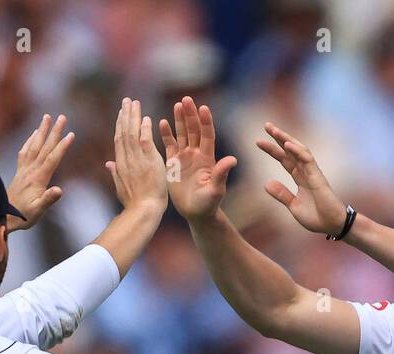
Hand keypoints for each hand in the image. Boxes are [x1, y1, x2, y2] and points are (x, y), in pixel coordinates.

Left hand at [6, 113, 73, 232]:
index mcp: (38, 178)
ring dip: (41, 130)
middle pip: (44, 147)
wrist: (3, 216)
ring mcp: (24, 170)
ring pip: (34, 145)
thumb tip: (60, 190)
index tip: (71, 134)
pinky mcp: (20, 172)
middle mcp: (30, 170)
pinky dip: (30, 141)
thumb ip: (48, 199)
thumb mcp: (38, 210)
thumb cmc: (23, 216)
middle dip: (54, 131)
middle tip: (62, 117)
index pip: (52, 159)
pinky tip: (34, 134)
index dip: (62, 146)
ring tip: (47, 117)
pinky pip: (25, 152)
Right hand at [106, 97, 167, 215]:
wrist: (143, 211)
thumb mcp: (121, 187)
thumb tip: (108, 164)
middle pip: (124, 132)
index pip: (119, 140)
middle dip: (125, 115)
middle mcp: (126, 159)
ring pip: (133, 133)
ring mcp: (137, 160)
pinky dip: (145, 129)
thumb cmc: (134, 204)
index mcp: (120, 164)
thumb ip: (115, 173)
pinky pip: (145, 141)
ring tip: (134, 103)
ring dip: (133, 116)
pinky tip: (146, 118)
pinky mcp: (148, 162)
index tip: (121, 113)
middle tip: (127, 101)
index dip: (120, 125)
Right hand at [159, 95, 236, 222]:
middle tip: (186, 99)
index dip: (205, 122)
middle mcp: (196, 154)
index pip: (207, 135)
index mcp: (207, 159)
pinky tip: (161, 122)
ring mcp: (184, 157)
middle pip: (194, 130)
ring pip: (182, 134)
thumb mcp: (216, 190)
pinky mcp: (173, 163)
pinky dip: (166, 134)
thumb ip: (222, 174)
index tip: (203, 108)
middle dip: (191, 115)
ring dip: (180, 120)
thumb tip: (232, 159)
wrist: (195, 213)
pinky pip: (169, 145)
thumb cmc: (208, 203)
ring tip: (178, 105)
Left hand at [256, 122, 347, 234]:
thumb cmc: (316, 216)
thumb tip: (266, 184)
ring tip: (273, 130)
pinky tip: (287, 144)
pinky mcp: (318, 177)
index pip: (284, 159)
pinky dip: (297, 151)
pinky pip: (307, 160)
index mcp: (300, 177)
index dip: (272, 150)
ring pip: (298, 150)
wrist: (332, 225)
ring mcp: (312, 172)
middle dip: (278, 137)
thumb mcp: (293, 206)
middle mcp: (306, 171)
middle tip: (266, 125)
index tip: (258, 141)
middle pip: (290, 150)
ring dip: (286, 139)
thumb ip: (282, 194)